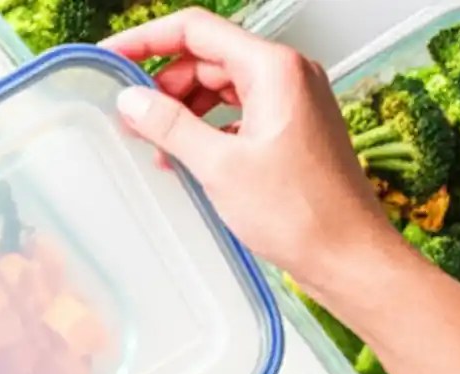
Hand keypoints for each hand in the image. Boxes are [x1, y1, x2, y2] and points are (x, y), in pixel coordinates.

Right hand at [101, 9, 400, 295]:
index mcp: (273, 69)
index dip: (146, 40)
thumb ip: (170, 126)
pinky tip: (186, 158)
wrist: (346, 255)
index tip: (113, 57)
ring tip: (156, 144)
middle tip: (130, 115)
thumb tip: (132, 100)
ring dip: (183, 110)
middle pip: (206, 58)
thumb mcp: (220, 166)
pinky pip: (237, 113)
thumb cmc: (302, 212)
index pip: (196, 31)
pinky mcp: (290, 129)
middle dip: (164, 85)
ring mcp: (291, 101)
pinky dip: (206, 129)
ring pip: (220, 87)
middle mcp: (287, 75)